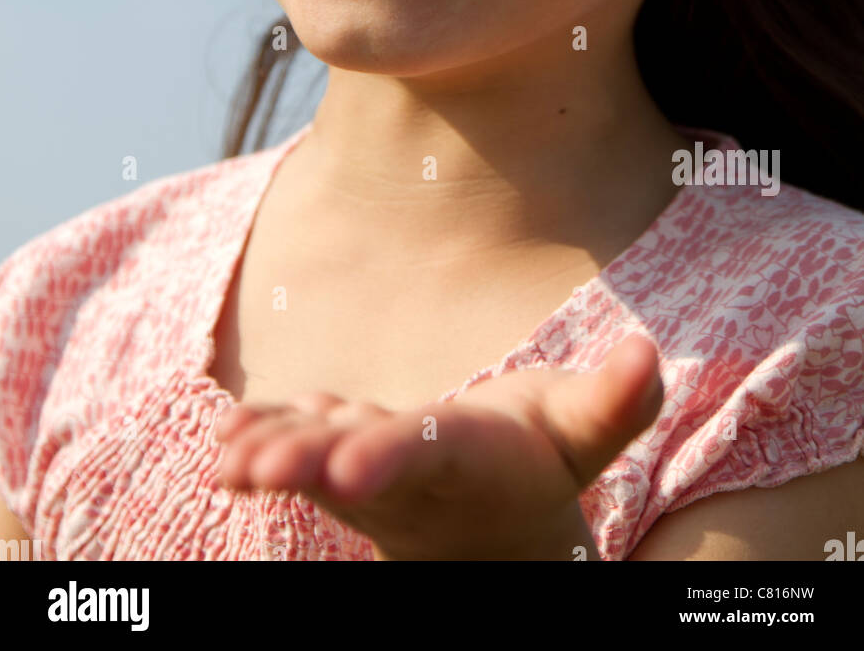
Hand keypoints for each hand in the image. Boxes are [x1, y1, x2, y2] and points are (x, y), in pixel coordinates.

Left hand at [215, 333, 662, 560]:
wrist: (494, 520)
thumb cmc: (543, 460)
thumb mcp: (586, 431)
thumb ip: (616, 399)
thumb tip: (649, 352)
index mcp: (466, 459)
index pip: (424, 457)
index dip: (388, 459)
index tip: (350, 467)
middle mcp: (408, 474)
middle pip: (351, 468)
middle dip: (304, 465)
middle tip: (255, 470)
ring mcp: (368, 469)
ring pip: (313, 461)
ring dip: (269, 457)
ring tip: (225, 460)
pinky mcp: (341, 455)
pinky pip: (297, 446)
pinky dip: (259, 441)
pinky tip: (222, 440)